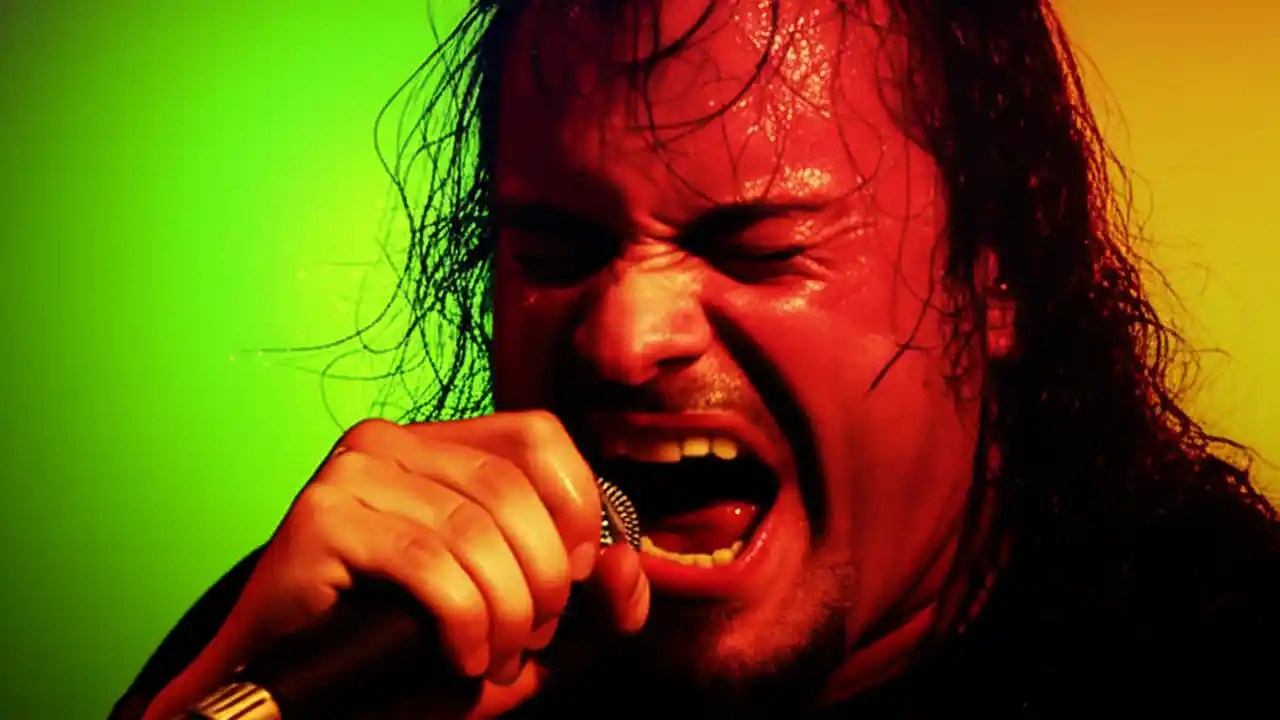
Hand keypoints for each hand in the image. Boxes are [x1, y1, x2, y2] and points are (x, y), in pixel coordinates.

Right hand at [141, 412, 650, 719]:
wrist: (299, 700)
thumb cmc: (404, 653)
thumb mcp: (516, 623)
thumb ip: (587, 599)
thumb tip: (625, 564)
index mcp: (436, 445)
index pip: (539, 436)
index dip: (577, 505)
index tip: (573, 576)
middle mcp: (389, 443)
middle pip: (513, 489)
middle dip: (543, 579)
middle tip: (530, 638)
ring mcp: (349, 475)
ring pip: (475, 531)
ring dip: (507, 611)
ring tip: (498, 658)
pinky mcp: (319, 520)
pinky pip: (428, 564)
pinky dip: (465, 621)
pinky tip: (463, 657)